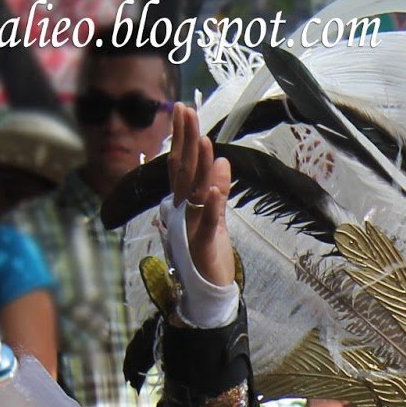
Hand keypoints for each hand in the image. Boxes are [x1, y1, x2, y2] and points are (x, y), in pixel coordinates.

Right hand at [167, 102, 234, 288]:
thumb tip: (224, 162)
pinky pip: (206, 223)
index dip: (182, 138)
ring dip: (199, 166)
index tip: (184, 111)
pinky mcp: (202, 246)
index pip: (180, 165)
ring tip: (204, 140)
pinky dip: (210, 205)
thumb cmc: (208, 256)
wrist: (206, 295)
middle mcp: (181, 212)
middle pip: (182, 171)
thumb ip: (218, 192)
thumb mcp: (215, 218)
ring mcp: (189, 228)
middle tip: (186, 112)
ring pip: (193, 192)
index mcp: (183, 204)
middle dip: (185, 141)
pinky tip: (213, 188)